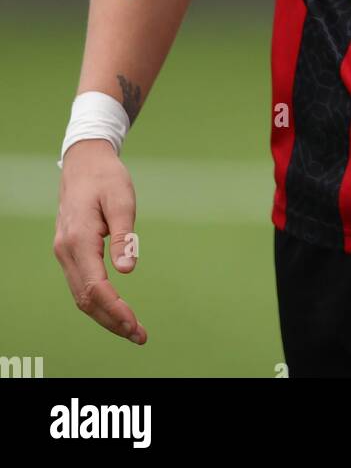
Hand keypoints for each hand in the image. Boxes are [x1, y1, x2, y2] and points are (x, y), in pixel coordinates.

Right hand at [54, 139, 147, 344]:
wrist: (84, 161)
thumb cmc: (106, 177)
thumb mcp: (121, 199)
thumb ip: (124, 234)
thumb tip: (127, 271)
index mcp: (78, 239)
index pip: (95, 287)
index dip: (115, 310)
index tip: (136, 325)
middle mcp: (66, 251)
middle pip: (86, 299)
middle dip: (112, 321)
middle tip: (140, 336)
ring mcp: (64, 252)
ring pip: (81, 295)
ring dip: (105, 315)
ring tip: (132, 329)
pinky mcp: (70, 252)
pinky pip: (81, 285)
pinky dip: (97, 302)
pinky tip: (115, 309)